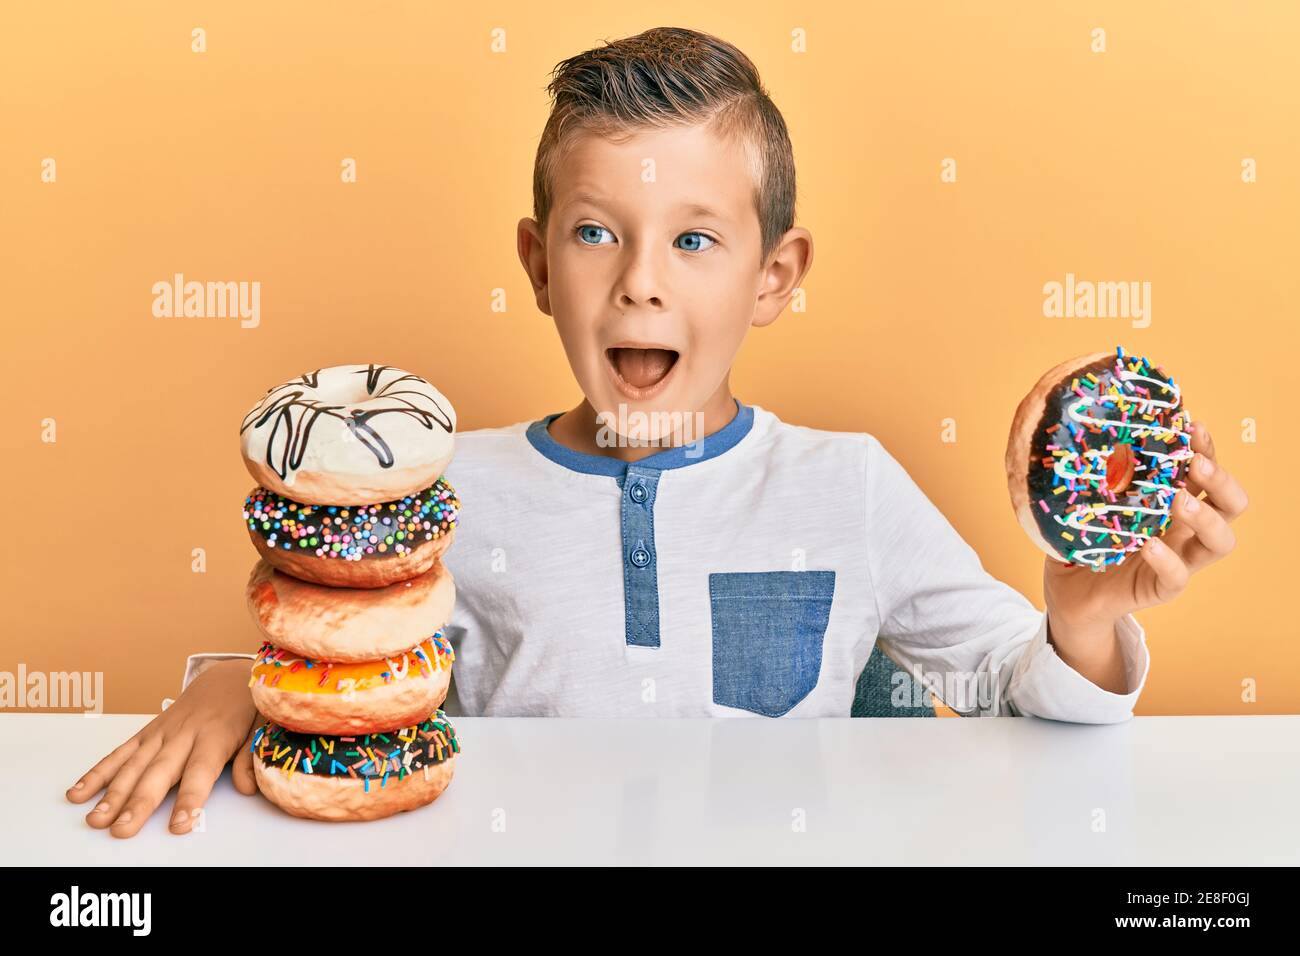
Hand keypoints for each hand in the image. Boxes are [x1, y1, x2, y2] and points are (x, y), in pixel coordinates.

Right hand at [65, 658, 260, 837]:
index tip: (180, 825)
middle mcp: (183, 735)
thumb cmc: (247, 706)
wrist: (227, 676)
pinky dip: (98, 772)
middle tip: (122, 829)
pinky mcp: (147, 732)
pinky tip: (79, 793)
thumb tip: (246, 788)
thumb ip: (252, 757)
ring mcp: (161, 733)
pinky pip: (119, 753)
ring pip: (133, 765)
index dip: (190, 799)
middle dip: (139, 803)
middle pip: (158, 773)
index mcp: (215, 736)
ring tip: (96, 818)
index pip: (200, 772)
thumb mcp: (262, 727)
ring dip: (112, 793)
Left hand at [1044, 419, 1248, 650]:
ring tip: (1180, 501)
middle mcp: (1184, 529)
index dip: (1205, 448)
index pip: (1204, 471)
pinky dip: (1167, 561)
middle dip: (1221, 480)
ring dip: (1205, 518)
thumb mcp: (1088, 504)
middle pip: (1231, 504)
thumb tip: (1071, 437)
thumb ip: (1090, 477)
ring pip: (1220, 542)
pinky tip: (1149, 546)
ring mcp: (1179, 560)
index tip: (1191, 426)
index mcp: (1173, 502)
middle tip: (1195, 464)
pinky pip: (1177, 577)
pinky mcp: (1160, 588)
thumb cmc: (1084, 542)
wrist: (1070, 594)